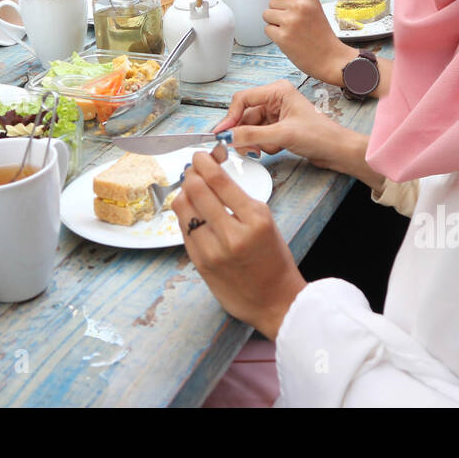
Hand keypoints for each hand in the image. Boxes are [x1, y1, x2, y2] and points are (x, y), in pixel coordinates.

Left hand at [170, 147, 306, 339]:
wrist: (275, 302)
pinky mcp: (200, 263)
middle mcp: (232, 234)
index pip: (218, 180)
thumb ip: (238, 200)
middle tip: (192, 168)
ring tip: (190, 189)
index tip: (200, 155)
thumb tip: (210, 176)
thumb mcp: (265, 222)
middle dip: (191, 173)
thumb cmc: (274, 260)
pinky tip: (192, 211)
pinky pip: (183, 229)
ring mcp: (213, 250)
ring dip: (184, 192)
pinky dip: (185, 215)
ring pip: (183, 208)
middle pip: (196, 190)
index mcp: (255, 219)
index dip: (203, 162)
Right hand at [216, 80, 386, 194]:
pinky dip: (263, 145)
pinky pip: (259, 136)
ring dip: (256, 142)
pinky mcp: (278, 128)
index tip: (222, 134)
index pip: (243, 99)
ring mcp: (276, 114)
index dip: (231, 116)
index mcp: (277, 91)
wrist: (338, 151)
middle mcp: (275, 99)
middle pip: (245, 116)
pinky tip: (276, 148)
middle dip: (245, 134)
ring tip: (268, 149)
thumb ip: (253, 135)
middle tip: (246, 149)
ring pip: (250, 128)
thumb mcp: (283, 135)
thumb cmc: (320, 136)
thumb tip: (228, 136)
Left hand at [263, 0, 354, 84]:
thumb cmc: (322, 33)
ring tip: (291, 30)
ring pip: (267, 14)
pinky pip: (267, 29)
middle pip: (272, 1)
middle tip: (294, 22)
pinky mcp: (283, 37)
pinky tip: (288, 38)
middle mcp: (299, 6)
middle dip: (278, 11)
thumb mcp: (316, 6)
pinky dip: (274, 35)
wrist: (330, 58)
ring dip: (275, 22)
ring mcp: (290, 21)